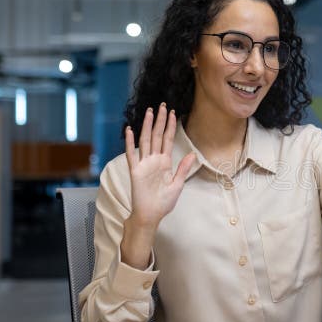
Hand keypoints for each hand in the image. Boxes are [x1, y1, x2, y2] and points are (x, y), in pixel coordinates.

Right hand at [120, 104, 194, 268]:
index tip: (173, 113)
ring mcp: (144, 164)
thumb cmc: (163, 202)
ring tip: (149, 112)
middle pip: (157, 136)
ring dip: (147, 126)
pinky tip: (129, 130)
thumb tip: (192, 154)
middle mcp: (154, 160)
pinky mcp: (135, 171)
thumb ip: (183, 168)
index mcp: (164, 162)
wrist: (151, 215)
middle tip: (162, 105)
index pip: (168, 140)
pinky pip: (131, 154)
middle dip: (160, 121)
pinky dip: (130, 142)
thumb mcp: (178, 184)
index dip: (170, 127)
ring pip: (145, 141)